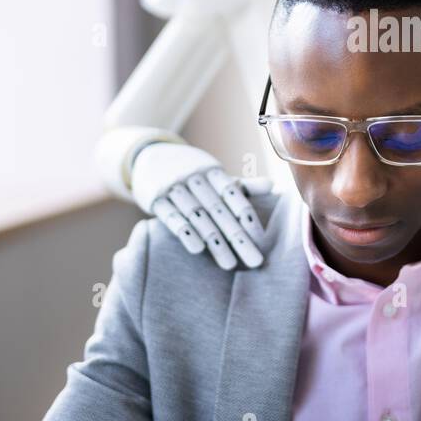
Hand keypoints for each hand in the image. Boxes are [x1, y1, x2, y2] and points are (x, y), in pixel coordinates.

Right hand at [131, 141, 268, 269]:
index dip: (246, 214)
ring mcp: (174, 188)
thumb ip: (242, 185)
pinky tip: (197, 249)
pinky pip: (171, 217)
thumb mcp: (214, 174)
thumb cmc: (191, 171)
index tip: (260, 238)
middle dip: (237, 237)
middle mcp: (195, 178)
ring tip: (230, 265)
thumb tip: (273, 186)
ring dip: (214, 241)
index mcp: (213, 171)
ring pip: (198, 217)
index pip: (232, 193)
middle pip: (219, 210)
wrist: (148, 155)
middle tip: (254, 261)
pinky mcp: (155, 199)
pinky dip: (184, 232)